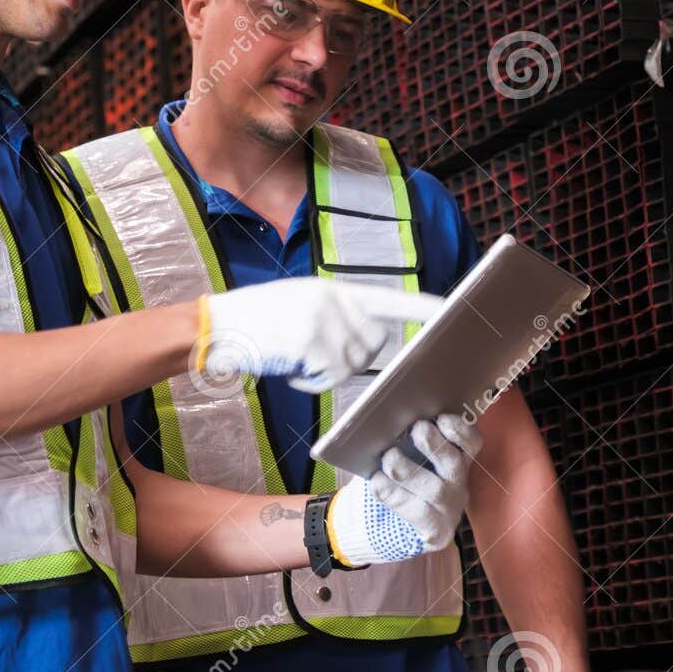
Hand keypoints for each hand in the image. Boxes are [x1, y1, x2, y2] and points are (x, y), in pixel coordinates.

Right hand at [198, 279, 441, 392]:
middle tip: (315, 352)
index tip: (454, 310)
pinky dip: (309, 381)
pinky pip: (327, 376)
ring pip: (351, 364)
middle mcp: (334, 300)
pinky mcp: (309, 341)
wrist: (219, 326)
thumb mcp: (302, 301)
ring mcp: (323, 320)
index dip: (424, 306)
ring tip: (295, 355)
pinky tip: (288, 366)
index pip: (391, 298)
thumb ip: (337, 313)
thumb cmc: (258, 319)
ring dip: (325, 371)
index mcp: (336, 289)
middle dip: (352, 356)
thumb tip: (369, 338)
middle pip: (374, 344)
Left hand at [327, 413, 482, 565]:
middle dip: (435, 444)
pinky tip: (377, 482)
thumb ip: (411, 440)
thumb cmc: (405, 480)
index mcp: (458, 459)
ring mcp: (448, 508)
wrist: (401, 526)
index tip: (442, 417)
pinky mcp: (435, 530)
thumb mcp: (414, 458)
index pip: (472, 442)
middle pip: (453, 462)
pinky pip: (415, 511)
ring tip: (389, 457)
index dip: (461, 429)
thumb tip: (390, 420)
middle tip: (417, 429)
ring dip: (408, 469)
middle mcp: (457, 482)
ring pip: (433, 488)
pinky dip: (392, 493)